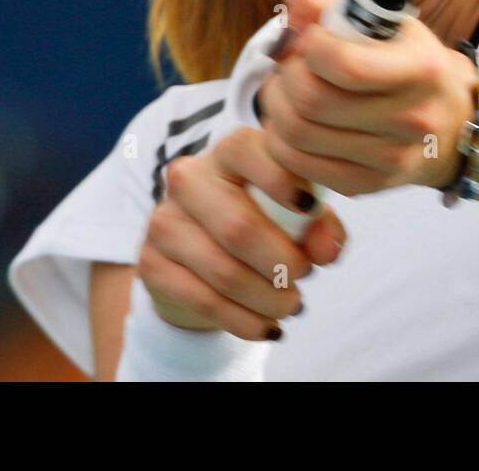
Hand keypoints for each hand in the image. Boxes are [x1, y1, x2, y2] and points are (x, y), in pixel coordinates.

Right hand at [138, 126, 346, 337]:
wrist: (203, 258)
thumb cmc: (264, 221)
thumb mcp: (299, 216)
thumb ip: (320, 225)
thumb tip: (326, 250)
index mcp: (228, 152)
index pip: (247, 151)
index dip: (282, 180)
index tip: (310, 208)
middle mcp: (188, 179)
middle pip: (238, 227)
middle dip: (283, 262)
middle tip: (304, 276)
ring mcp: (164, 221)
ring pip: (224, 272)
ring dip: (269, 299)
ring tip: (293, 305)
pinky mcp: (151, 265)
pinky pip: (205, 301)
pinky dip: (245, 321)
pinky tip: (268, 327)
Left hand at [258, 0, 478, 195]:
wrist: (452, 122)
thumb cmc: (408, 59)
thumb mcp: (386, 16)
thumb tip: (295, 12)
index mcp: (421, 69)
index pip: (345, 64)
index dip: (310, 45)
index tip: (311, 37)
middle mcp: (412, 119)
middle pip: (312, 101)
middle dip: (285, 75)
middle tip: (288, 65)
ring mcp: (391, 158)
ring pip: (298, 136)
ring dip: (275, 106)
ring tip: (285, 90)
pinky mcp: (368, 185)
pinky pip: (300, 166)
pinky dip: (280, 141)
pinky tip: (291, 121)